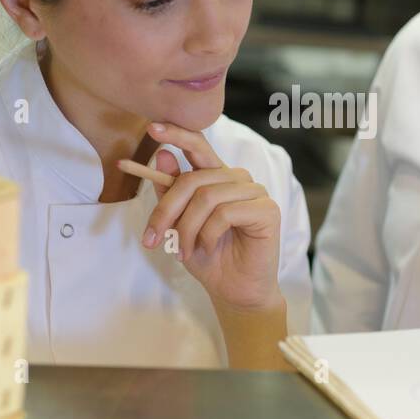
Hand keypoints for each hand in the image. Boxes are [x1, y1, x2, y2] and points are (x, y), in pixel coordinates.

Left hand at [130, 122, 282, 316]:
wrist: (234, 290)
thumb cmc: (208, 257)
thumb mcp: (179, 226)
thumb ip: (171, 193)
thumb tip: (162, 156)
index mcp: (217, 177)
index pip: (199, 145)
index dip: (177, 134)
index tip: (152, 128)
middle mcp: (237, 179)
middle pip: (194, 180)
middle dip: (166, 210)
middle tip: (152, 238)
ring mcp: (255, 192)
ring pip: (207, 198)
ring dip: (186, 229)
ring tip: (183, 251)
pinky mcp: (267, 210)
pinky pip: (225, 213)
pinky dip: (208, 234)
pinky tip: (207, 247)